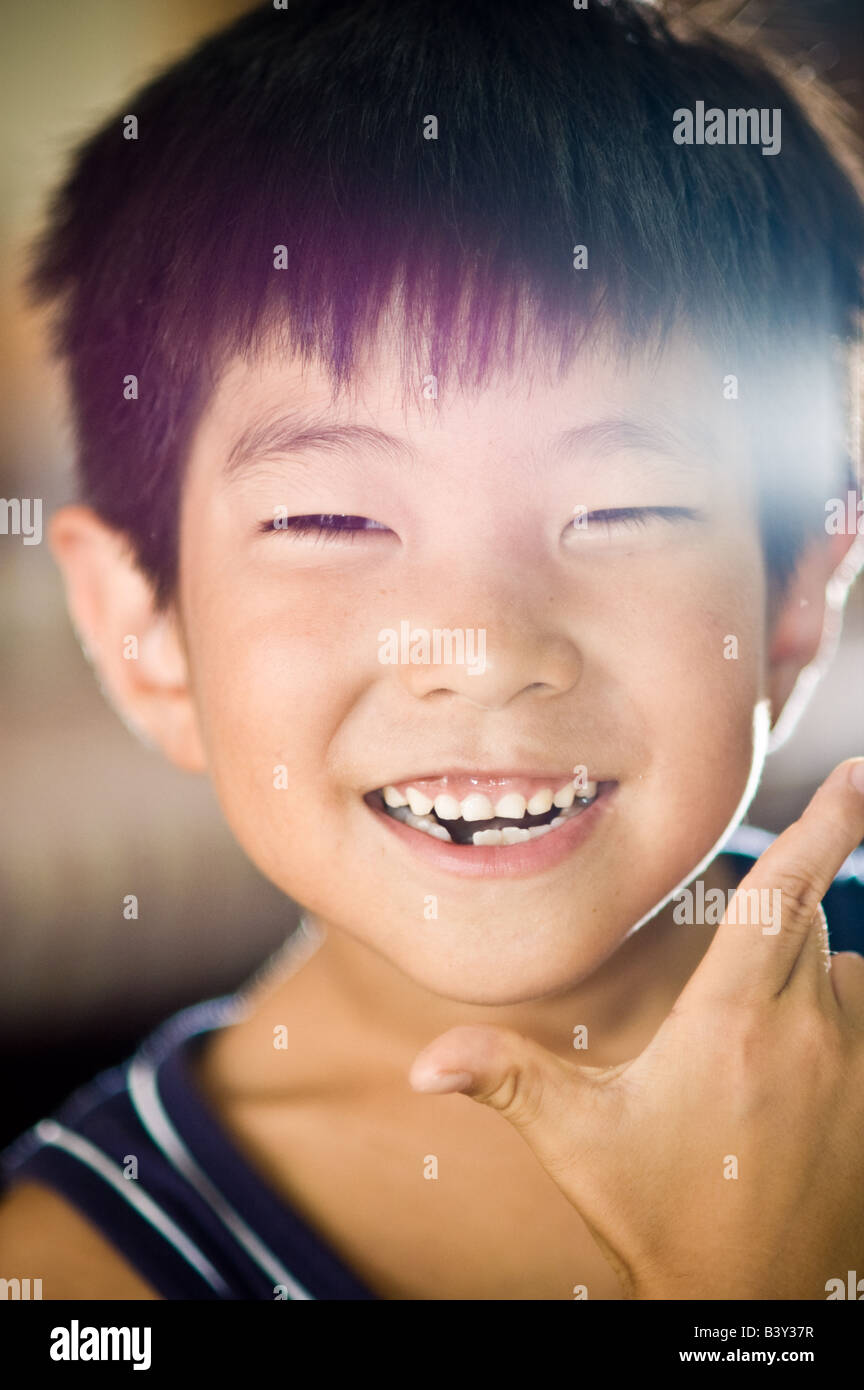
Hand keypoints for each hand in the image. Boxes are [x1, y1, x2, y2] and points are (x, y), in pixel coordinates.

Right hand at [409, 759, 863, 1299]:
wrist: (757, 1308)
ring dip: (810, 980)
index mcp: (731, 1024)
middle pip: (810, 925)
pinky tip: (797, 1079)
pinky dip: (841, 1023)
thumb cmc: (664, 1216)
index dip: (824, 824)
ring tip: (755, 1048)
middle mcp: (809, 1035)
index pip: (782, 894)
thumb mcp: (577, 1142)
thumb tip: (422, 1065)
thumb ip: (507, 1082)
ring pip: (849, 974)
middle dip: (777, 919)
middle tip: (727, 985)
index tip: (856, 774)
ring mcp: (858, 1071)